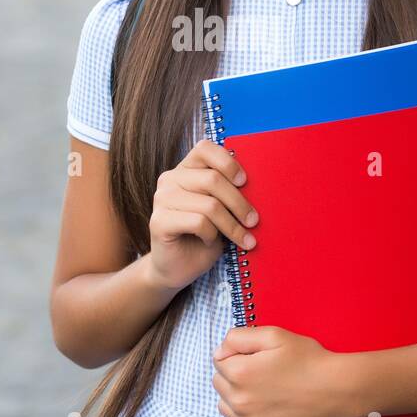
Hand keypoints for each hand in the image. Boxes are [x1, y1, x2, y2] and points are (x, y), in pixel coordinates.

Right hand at [147, 139, 258, 292]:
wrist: (178, 268)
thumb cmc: (205, 236)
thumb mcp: (221, 209)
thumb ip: (229, 190)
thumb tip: (258, 183)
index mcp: (185, 169)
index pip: (205, 148)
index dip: (228, 162)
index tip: (245, 182)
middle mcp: (170, 179)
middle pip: (213, 180)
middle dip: (239, 203)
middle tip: (254, 222)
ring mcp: (161, 199)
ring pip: (209, 205)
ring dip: (231, 226)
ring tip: (240, 239)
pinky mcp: (158, 221)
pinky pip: (198, 222)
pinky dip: (211, 235)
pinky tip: (209, 242)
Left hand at [212, 325, 347, 416]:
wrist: (336, 388)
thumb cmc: (307, 359)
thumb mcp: (273, 334)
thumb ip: (238, 337)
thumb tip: (220, 350)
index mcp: (239, 373)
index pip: (218, 360)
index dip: (236, 354)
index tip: (255, 356)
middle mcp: (240, 402)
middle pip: (219, 383)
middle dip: (234, 374)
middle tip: (261, 371)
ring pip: (225, 407)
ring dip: (236, 397)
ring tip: (262, 390)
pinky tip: (259, 412)